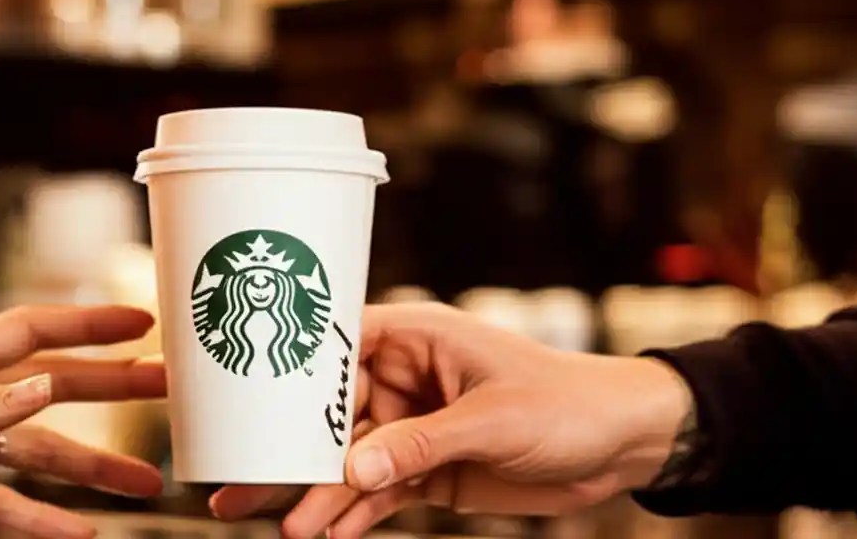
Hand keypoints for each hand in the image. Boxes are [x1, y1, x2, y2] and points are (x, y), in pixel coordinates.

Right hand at [211, 303, 689, 537]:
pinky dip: (353, 516)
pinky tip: (321, 536)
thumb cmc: (566, 400)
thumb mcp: (490, 418)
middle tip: (234, 482)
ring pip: (349, 461)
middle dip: (285, 448)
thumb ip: (419, 443)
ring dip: (313, 493)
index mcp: (414, 338)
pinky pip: (379, 493)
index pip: (334, 343)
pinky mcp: (429, 469)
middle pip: (328, 413)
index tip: (235, 397)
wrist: (622, 442)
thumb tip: (352, 470)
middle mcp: (404, 378)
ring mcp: (413, 427)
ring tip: (272, 524)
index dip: (284, 369)